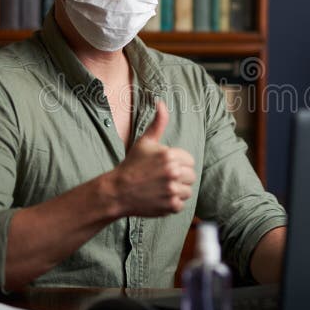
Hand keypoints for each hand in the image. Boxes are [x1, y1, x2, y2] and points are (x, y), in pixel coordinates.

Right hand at [108, 101, 195, 216]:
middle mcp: (173, 172)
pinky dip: (172, 203)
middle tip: (162, 178)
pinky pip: (181, 204)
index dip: (178, 163)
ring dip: (177, 191)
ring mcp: (172, 190)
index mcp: (169, 155)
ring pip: (188, 191)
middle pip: (191, 176)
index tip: (164, 167)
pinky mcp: (171, 206)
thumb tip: (161, 102)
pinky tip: (159, 197)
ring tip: (161, 188)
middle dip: (179, 177)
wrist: (118, 191)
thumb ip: (158, 123)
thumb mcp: (145, 141)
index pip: (190, 161)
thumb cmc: (132, 164)